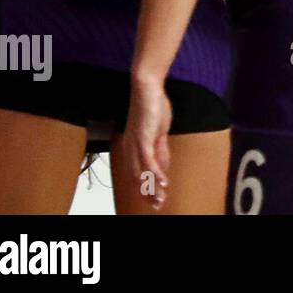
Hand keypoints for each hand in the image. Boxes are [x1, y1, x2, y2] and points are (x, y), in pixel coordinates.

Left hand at [125, 75, 172, 209]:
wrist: (147, 88)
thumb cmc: (153, 105)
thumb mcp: (159, 131)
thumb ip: (160, 149)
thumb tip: (163, 166)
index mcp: (132, 146)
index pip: (137, 173)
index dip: (145, 188)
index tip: (154, 199)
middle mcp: (129, 148)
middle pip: (136, 177)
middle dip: (147, 193)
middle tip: (157, 205)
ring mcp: (135, 143)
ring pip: (141, 172)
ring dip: (151, 187)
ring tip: (160, 199)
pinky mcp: (142, 138)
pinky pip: (148, 160)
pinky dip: (155, 173)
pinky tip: (163, 183)